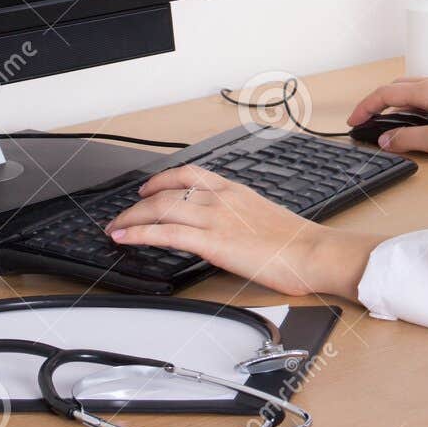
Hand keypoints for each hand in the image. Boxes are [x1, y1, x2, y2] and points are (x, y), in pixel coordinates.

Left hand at [104, 164, 379, 298]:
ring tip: (114, 227)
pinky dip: (139, 233)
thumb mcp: (265, 218)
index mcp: (235, 191)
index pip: (189, 174)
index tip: (148, 188)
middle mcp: (221, 199)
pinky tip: (125, 238)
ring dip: (130, 217)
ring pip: (160, 207)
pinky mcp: (212, 241)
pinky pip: (165, 233)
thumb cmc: (298, 242)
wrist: (313, 252)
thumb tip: (231, 229)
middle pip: (167, 190)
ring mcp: (215, 218)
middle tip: (123, 213)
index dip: (162, 179)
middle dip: (137, 202)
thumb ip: (242, 218)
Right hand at [345, 74, 427, 158]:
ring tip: (383, 122)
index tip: (353, 121)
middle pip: (396, 87)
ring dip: (393, 103)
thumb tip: (386, 140)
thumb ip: (409, 139)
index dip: (366, 107)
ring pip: (410, 89)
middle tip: (364, 121)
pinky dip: (409, 104)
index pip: (386, 93)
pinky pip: (424, 94)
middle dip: (376, 102)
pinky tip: (411, 120)